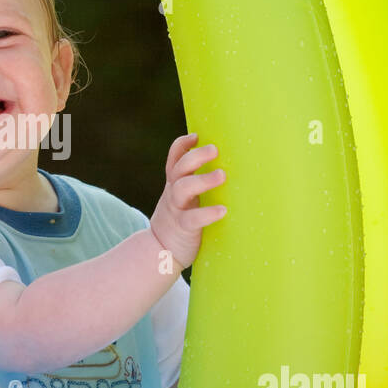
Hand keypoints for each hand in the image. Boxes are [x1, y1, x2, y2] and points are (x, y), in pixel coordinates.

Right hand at [149, 133, 226, 269]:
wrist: (159, 252)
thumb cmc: (180, 221)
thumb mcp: (182, 199)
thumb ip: (194, 185)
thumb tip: (228, 168)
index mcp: (174, 184)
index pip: (174, 159)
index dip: (182, 146)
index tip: (197, 136)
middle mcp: (173, 194)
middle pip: (180, 169)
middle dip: (195, 156)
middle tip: (214, 150)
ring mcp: (176, 210)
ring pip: (183, 189)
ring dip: (202, 180)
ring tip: (222, 175)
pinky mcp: (183, 228)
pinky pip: (193, 219)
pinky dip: (207, 213)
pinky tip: (222, 211)